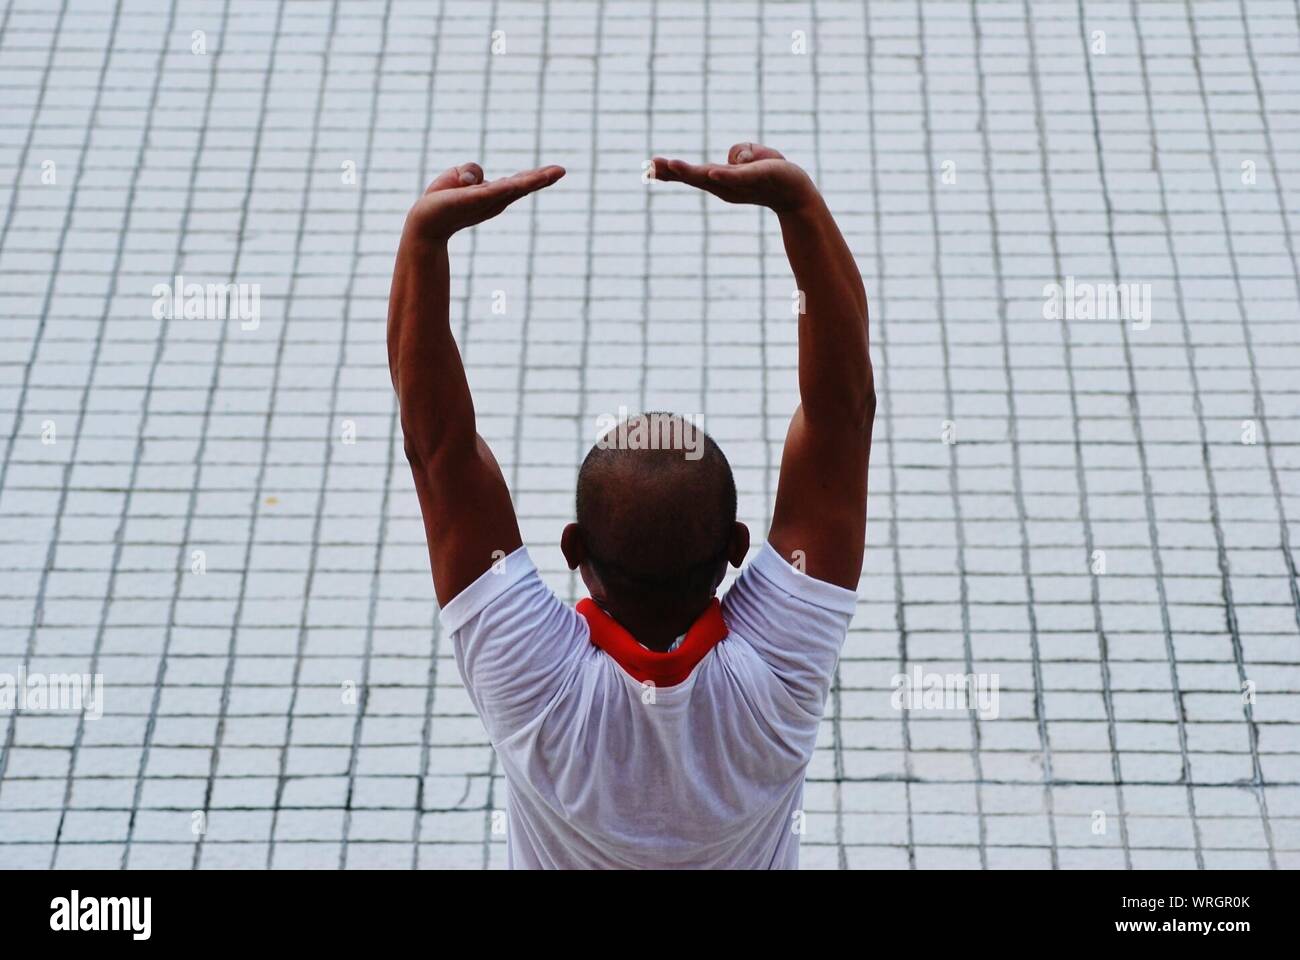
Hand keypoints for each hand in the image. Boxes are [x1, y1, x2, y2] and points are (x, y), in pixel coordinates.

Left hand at [405, 162, 565, 240]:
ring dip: (534, 180)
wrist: (424, 223)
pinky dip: (508, 187)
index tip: (558, 171)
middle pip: (523, 186)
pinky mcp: (475, 200)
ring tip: (553, 173)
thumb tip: (475, 179)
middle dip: (543, 178)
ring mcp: (487, 201)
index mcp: (495, 194)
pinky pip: (494, 191)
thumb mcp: (458, 175)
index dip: (538, 176)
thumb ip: (471, 170)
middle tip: (562, 170)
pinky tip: (520, 183)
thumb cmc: (441, 201)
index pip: (520, 182)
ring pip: (515, 188)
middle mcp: (496, 200)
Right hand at [651, 143, 815, 212]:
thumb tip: (735, 159)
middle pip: (694, 176)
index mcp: (720, 180)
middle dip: (672, 172)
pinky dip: (726, 175)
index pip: (691, 174)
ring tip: (671, 165)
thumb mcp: (754, 155)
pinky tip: (714, 174)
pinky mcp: (755, 178)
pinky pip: (738, 176)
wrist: (797, 193)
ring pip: (710, 176)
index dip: (670, 171)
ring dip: (690, 172)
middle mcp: (725, 184)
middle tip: (651, 167)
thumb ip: (740, 151)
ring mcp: (738, 183)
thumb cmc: (773, 173)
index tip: (649, 168)